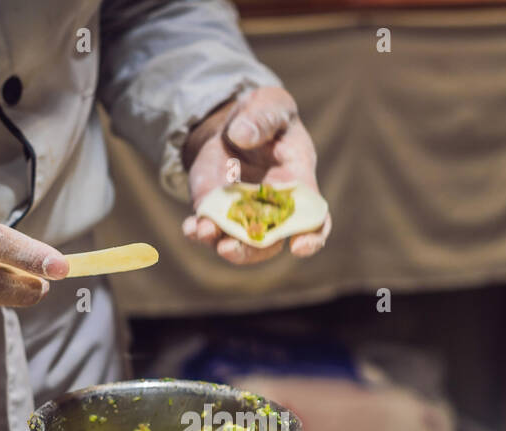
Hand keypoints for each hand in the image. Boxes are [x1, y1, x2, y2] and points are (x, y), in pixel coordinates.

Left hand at [182, 86, 330, 264]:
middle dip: (250, 250)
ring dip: (222, 244)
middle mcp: (273, 210)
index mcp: (299, 186)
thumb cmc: (265, 114)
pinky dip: (199, 232)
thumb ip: (263, 118)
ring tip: (203, 231)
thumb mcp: (270, 104)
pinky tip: (191, 227)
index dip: (311, 238)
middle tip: (229, 248)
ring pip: (237, 243)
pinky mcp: (216, 210)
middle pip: (269, 243)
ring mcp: (243, 214)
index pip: (313, 221)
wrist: (232, 122)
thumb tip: (242, 136)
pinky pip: (210, 228)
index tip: (299, 246)